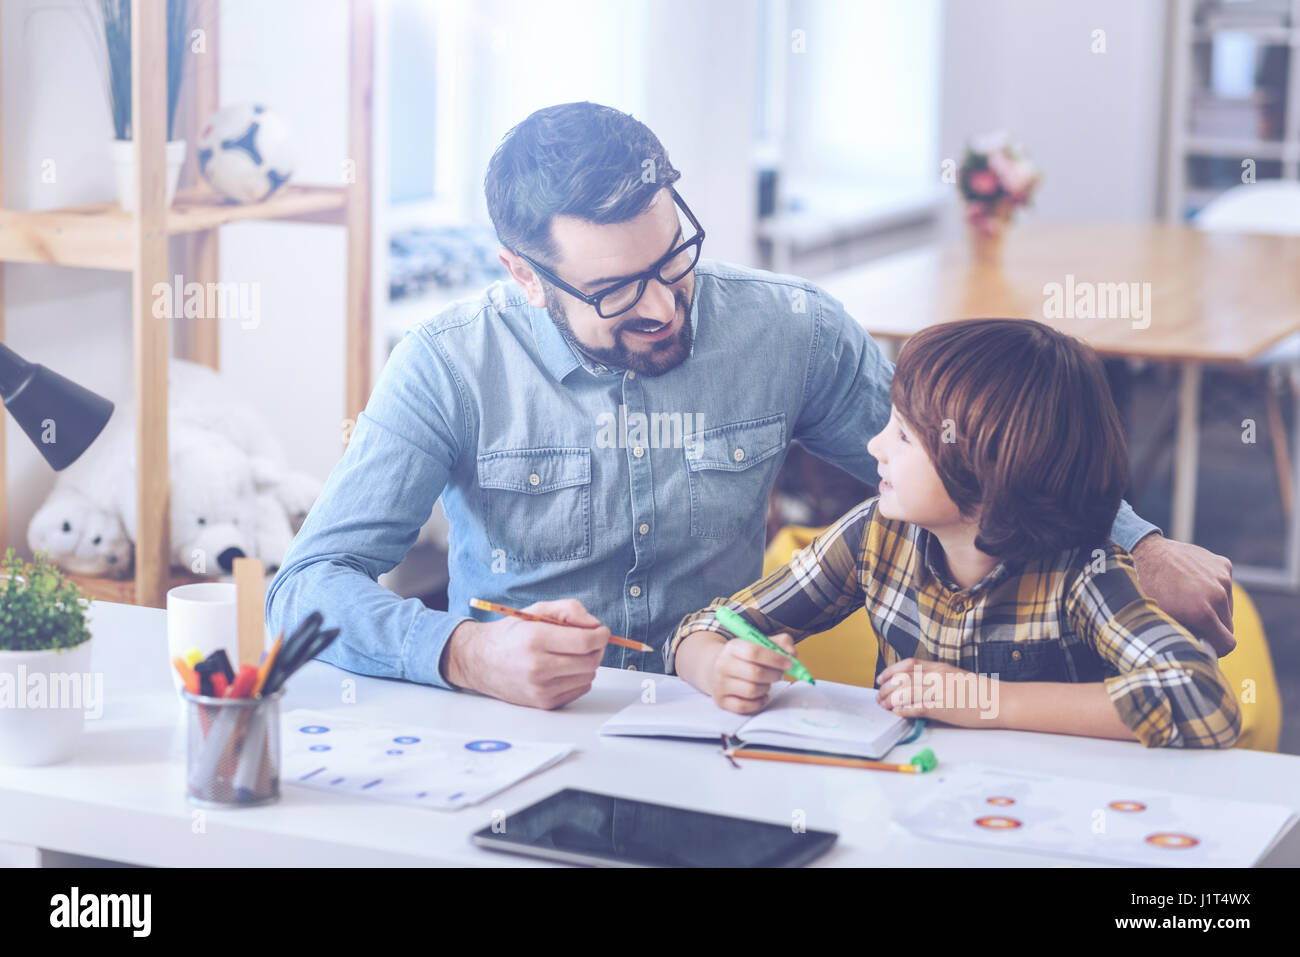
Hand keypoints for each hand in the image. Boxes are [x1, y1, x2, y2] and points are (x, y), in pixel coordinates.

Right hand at [442, 599, 608, 709]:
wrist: (481, 662)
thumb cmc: (511, 635)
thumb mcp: (536, 610)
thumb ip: (569, 610)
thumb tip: (595, 625)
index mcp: (536, 639)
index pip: (585, 641)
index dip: (601, 635)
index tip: (602, 631)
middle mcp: (538, 667)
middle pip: (590, 661)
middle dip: (597, 648)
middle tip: (589, 641)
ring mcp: (541, 688)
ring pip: (588, 676)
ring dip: (588, 663)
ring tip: (571, 654)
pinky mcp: (544, 703)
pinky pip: (579, 690)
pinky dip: (579, 678)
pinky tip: (564, 668)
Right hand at [680, 629, 795, 714]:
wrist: (715, 668)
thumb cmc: (744, 657)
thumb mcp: (760, 643)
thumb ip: (781, 643)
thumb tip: (792, 654)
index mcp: (733, 647)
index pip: (754, 652)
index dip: (775, 659)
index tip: (789, 664)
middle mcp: (723, 665)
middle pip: (755, 673)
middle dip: (774, 675)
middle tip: (779, 674)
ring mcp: (720, 684)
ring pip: (752, 691)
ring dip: (766, 688)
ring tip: (766, 683)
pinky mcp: (721, 701)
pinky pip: (745, 706)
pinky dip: (758, 702)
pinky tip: (761, 695)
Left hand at [875, 658, 999, 728]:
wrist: (999, 701)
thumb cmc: (981, 692)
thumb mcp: (956, 676)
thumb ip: (937, 678)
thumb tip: (919, 685)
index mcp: (940, 668)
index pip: (908, 664)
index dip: (890, 671)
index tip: (881, 678)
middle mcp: (937, 677)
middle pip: (903, 679)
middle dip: (886, 688)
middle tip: (879, 697)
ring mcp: (940, 692)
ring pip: (906, 692)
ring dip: (891, 700)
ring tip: (884, 706)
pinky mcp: (944, 708)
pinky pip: (918, 707)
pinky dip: (904, 709)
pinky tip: (897, 713)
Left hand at [1130, 534, 1234, 655]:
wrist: (1148, 553)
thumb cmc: (1150, 590)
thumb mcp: (1163, 619)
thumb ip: (1185, 638)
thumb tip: (1201, 654)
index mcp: (1203, 612)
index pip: (1228, 643)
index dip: (1218, 648)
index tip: (1207, 646)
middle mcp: (1217, 595)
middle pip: (1228, 626)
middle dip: (1214, 628)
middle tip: (1194, 623)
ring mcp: (1222, 578)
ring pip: (1228, 606)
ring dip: (1214, 608)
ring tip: (1190, 600)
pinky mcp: (1223, 565)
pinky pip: (1225, 587)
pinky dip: (1214, 589)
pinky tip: (1194, 583)